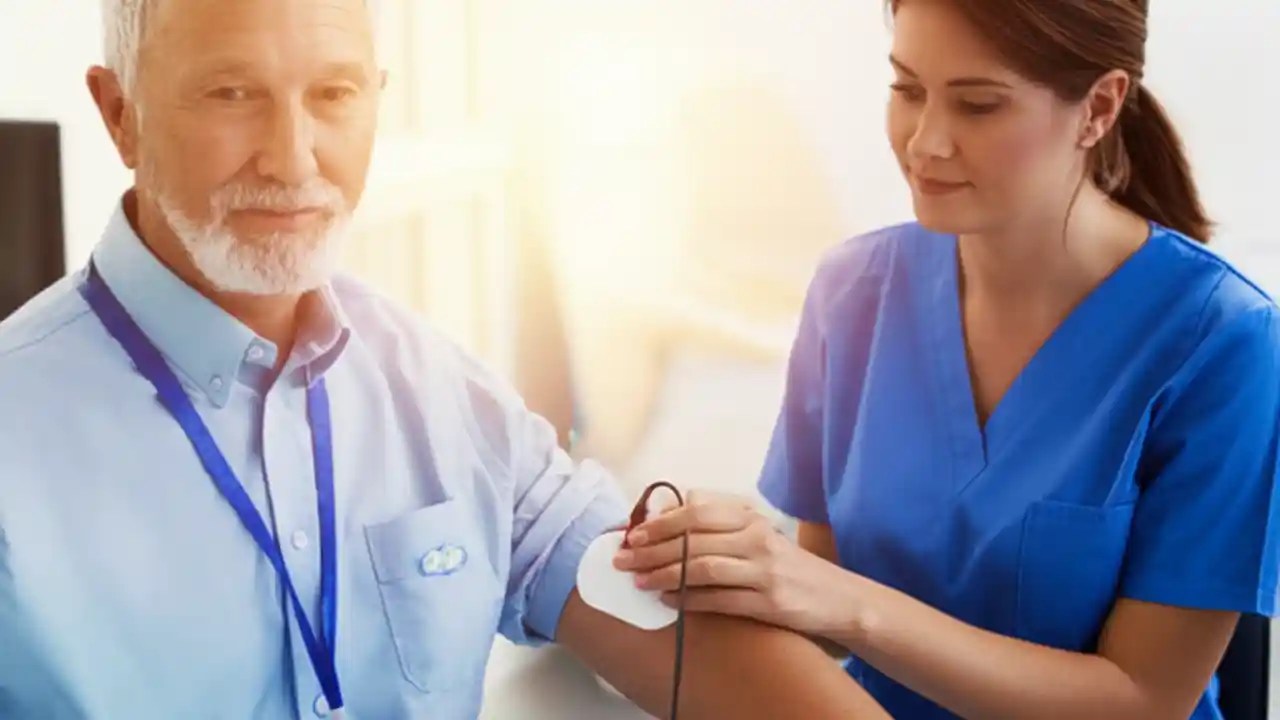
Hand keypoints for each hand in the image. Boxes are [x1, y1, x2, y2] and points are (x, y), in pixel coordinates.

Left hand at [612, 490, 857, 638]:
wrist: (839, 598)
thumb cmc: (790, 566)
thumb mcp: (761, 533)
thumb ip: (723, 521)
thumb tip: (676, 507)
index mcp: (752, 518)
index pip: (697, 512)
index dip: (660, 523)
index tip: (632, 534)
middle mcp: (757, 539)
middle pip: (693, 540)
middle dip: (651, 550)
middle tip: (622, 560)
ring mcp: (764, 571)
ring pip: (702, 568)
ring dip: (664, 575)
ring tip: (639, 582)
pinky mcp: (769, 603)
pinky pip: (720, 600)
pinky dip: (689, 601)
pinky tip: (668, 602)